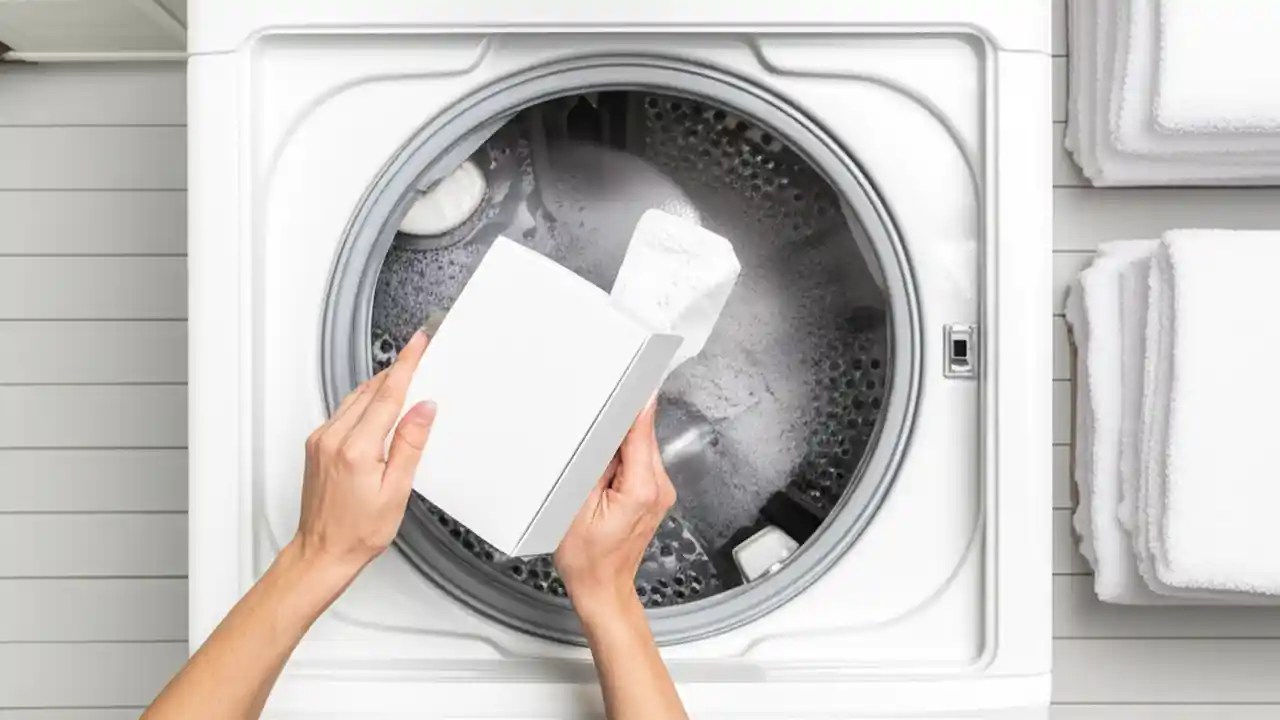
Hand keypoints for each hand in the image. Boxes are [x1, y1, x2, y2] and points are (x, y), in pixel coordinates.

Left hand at [292, 330, 436, 580]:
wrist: (321, 553)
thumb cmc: (357, 532)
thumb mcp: (397, 490)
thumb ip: (409, 444)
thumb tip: (423, 409)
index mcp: (356, 448)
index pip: (387, 394)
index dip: (406, 365)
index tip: (417, 344)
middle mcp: (332, 439)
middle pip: (369, 390)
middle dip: (395, 371)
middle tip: (417, 355)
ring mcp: (320, 441)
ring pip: (354, 399)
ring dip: (379, 386)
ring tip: (402, 378)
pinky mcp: (315, 446)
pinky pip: (343, 412)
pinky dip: (363, 402)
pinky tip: (376, 406)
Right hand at [554, 399, 675, 618]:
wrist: (601, 589)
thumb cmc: (586, 558)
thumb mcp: (577, 505)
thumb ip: (595, 461)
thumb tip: (607, 426)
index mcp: (643, 487)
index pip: (641, 429)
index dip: (631, 404)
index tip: (624, 378)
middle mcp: (660, 486)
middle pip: (640, 435)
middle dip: (614, 431)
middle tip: (590, 445)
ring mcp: (661, 491)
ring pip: (638, 447)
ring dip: (615, 450)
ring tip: (594, 473)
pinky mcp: (654, 494)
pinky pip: (638, 463)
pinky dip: (620, 463)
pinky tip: (602, 480)